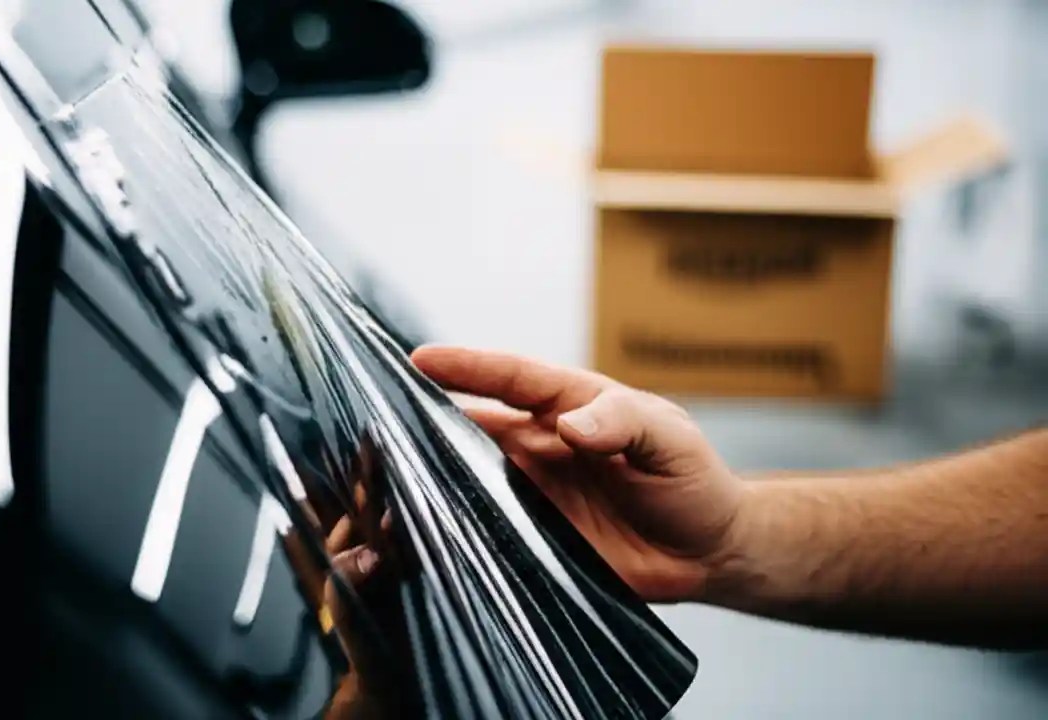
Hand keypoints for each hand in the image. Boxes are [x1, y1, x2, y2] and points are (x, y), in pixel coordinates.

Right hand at [411, 345, 745, 602]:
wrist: (708, 552)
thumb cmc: (692, 479)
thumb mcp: (670, 440)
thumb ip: (624, 423)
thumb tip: (570, 426)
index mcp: (568, 407)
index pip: (510, 378)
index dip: (466, 366)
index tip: (419, 359)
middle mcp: (538, 445)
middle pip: (470, 424)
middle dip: (423, 417)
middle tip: (376, 416)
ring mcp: (530, 493)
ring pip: (465, 477)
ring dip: (428, 475)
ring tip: (381, 475)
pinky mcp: (531, 541)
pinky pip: (482, 531)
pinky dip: (450, 529)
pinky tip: (418, 533)